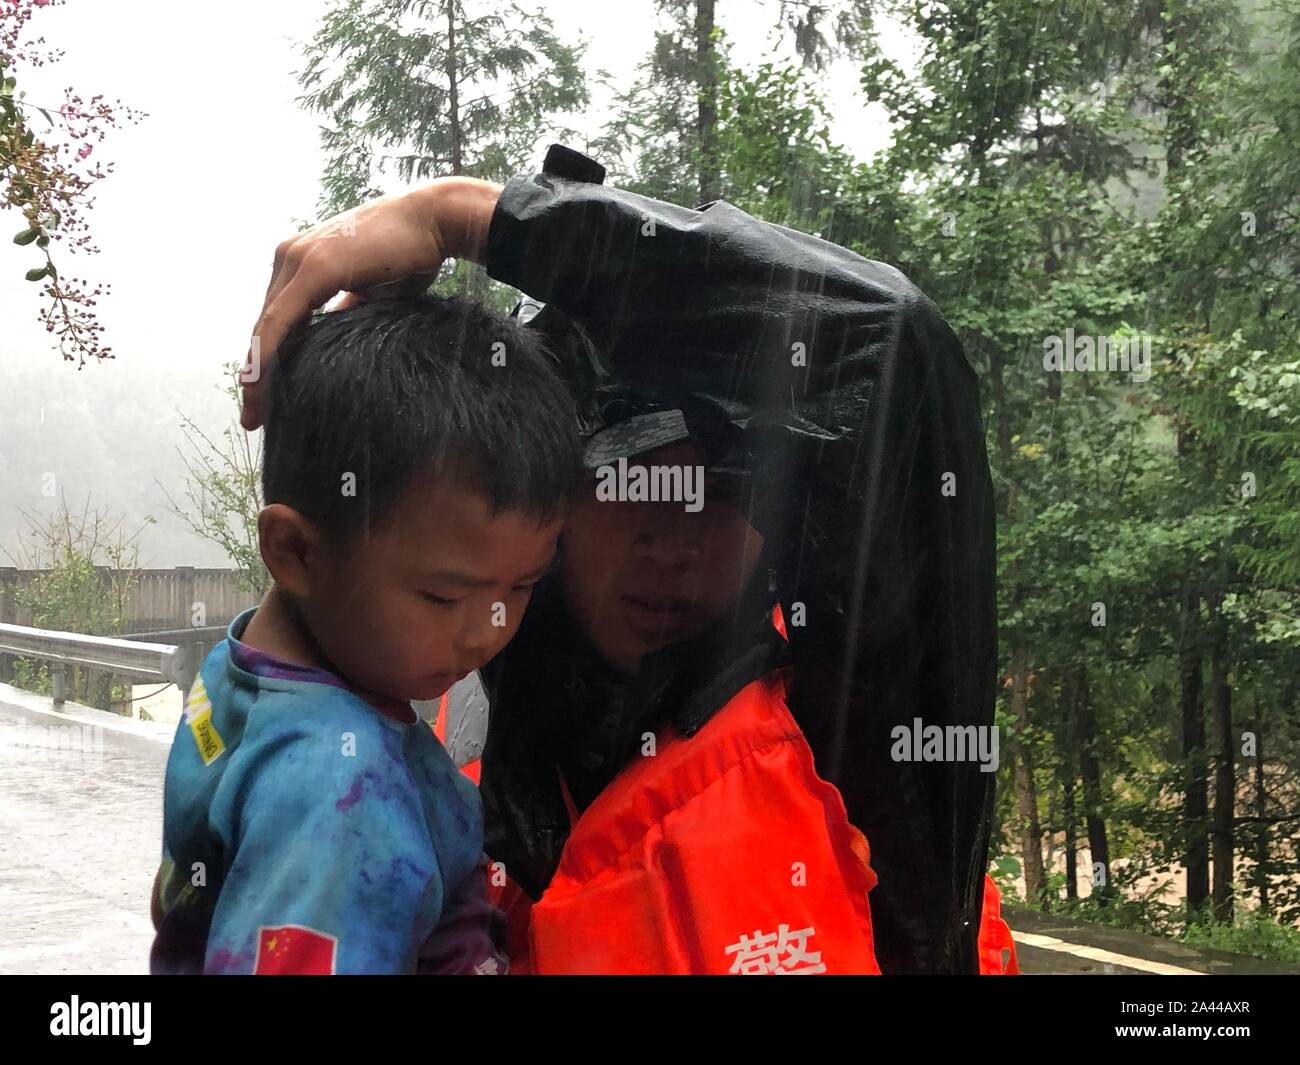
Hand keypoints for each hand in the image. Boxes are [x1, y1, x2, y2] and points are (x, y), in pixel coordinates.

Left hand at [239, 176, 501, 429]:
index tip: (264, 399)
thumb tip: (342, 333)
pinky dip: (267, 356)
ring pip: (265, 327)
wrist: (435, 221)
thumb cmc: (411, 254)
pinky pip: (279, 321)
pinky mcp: (313, 268)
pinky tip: (261, 385)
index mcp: (302, 262)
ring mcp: (298, 259)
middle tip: (253, 417)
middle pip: (264, 325)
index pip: (276, 319)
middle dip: (255, 373)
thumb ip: (349, 310)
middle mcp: (290, 256)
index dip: (266, 359)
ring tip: (255, 413)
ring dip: (256, 372)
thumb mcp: (372, 292)